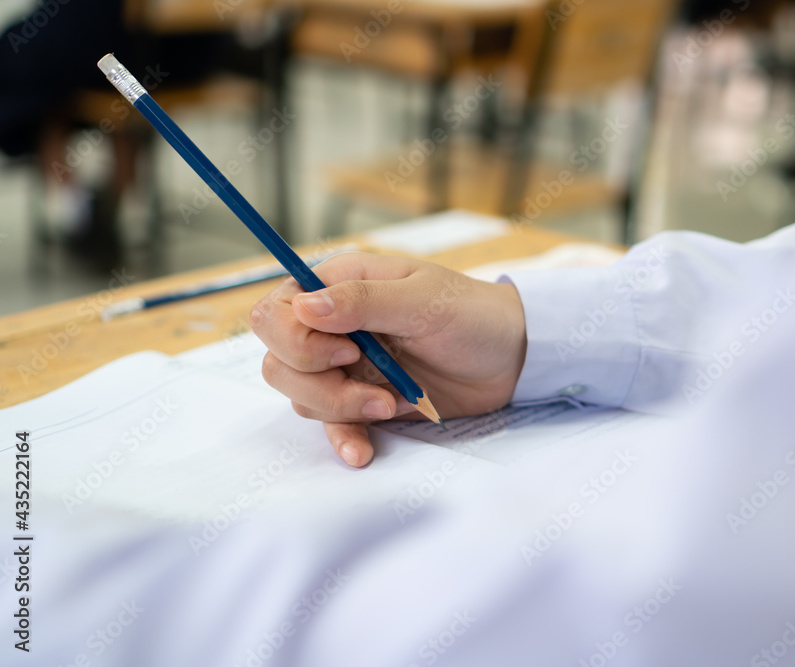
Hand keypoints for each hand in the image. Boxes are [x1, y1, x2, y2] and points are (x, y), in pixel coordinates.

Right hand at [250, 252, 526, 466]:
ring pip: (300, 395)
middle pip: (279, 360)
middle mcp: (332, 325)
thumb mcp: (423, 300)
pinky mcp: (362, 398)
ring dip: (341, 409)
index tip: (349, 352)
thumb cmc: (472, 315)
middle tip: (373, 385)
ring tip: (392, 405)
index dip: (297, 340)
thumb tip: (304, 304)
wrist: (510, 359)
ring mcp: (344, 365)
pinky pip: (330, 424)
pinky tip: (363, 452)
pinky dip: (343, 438)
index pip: (275, 313)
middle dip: (319, 384)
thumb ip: (362, 301)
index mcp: (338, 285)